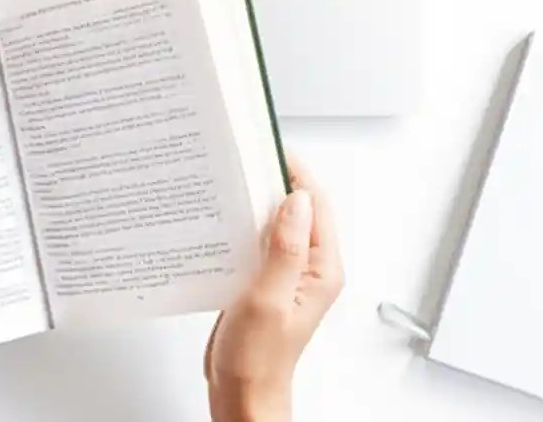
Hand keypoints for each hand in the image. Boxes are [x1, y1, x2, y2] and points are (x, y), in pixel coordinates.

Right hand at [205, 161, 343, 421]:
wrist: (242, 392)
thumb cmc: (258, 359)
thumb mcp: (268, 298)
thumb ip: (284, 248)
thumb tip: (295, 200)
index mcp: (320, 270)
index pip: (315, 205)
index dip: (294, 173)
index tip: (269, 150)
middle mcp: (308, 269)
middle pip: (296, 209)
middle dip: (272, 182)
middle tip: (243, 160)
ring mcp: (286, 275)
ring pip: (274, 223)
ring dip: (255, 204)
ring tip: (230, 183)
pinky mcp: (264, 282)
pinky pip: (258, 242)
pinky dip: (242, 227)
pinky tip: (221, 221)